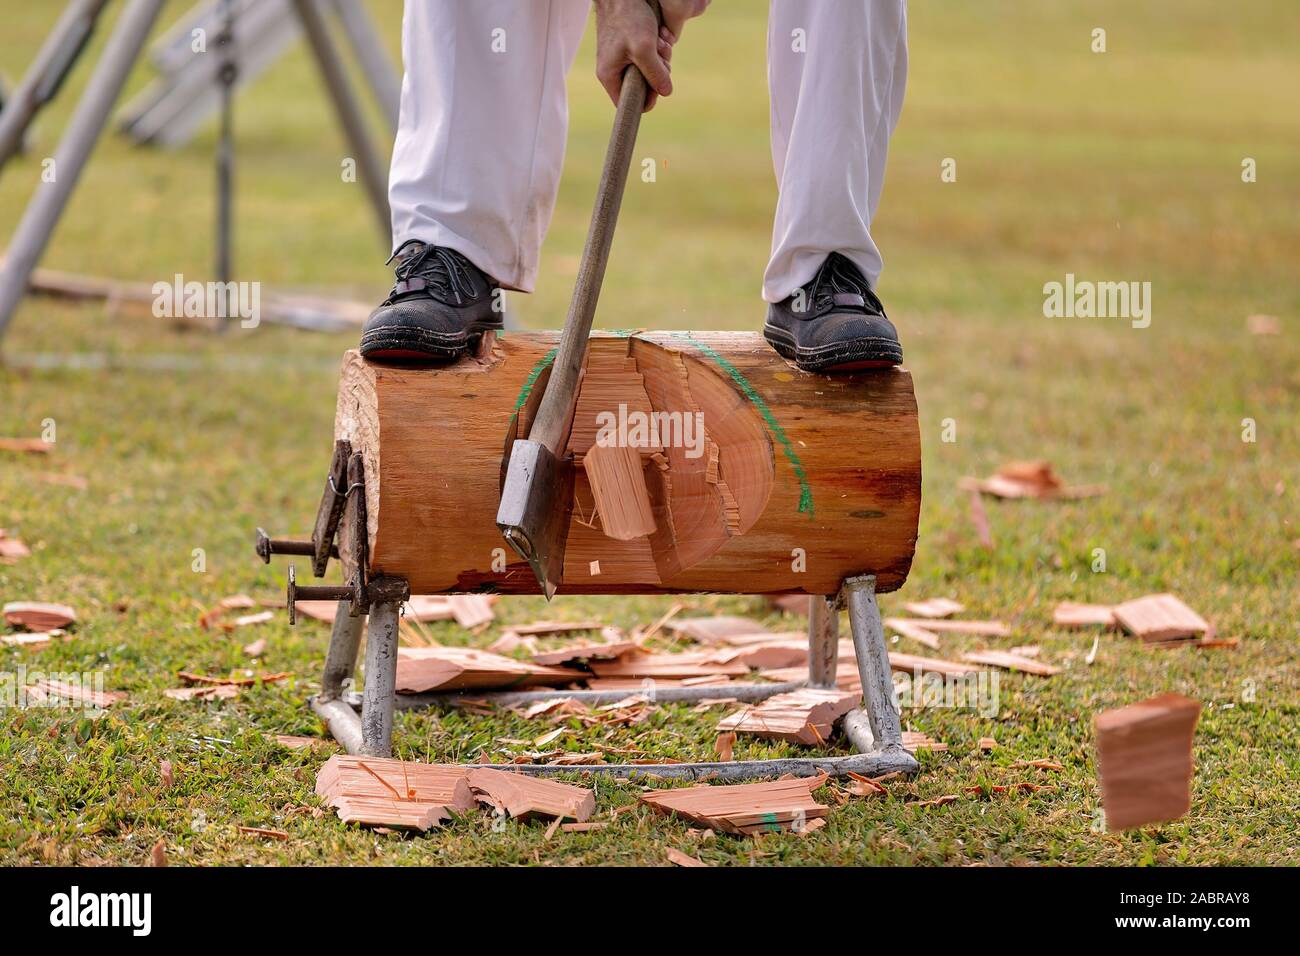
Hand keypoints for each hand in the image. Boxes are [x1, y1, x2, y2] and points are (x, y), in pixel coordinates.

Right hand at [594, 0, 708, 111]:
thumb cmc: (627, 17)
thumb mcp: (644, 48)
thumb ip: (655, 73)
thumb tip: (666, 91)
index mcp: (609, 76)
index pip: (628, 103)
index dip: (648, 98)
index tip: (660, 84)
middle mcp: (614, 70)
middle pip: (644, 86)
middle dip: (659, 72)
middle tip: (661, 54)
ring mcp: (623, 58)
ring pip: (650, 70)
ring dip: (661, 57)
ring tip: (660, 39)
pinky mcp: (631, 47)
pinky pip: (651, 56)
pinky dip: (659, 46)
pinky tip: (660, 34)